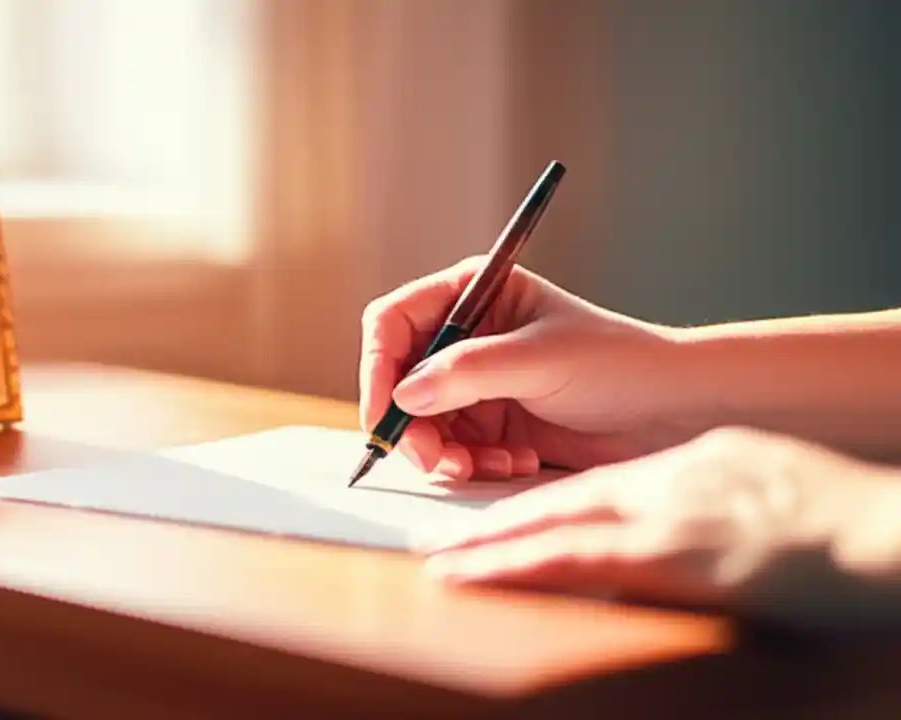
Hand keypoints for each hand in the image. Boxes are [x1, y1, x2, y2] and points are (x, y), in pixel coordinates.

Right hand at [359, 255, 694, 476]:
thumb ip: (467, 373)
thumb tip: (403, 394)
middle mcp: (466, 335)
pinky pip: (452, 448)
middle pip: (399, 380)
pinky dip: (472, 464)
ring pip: (421, 422)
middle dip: (412, 424)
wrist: (674, 412)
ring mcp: (476, 382)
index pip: (393, 323)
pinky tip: (515, 462)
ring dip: (445, 451)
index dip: (379, 367)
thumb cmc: (621, 364)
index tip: (385, 413)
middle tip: (434, 459)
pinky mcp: (491, 422)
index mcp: (473, 294)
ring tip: (486, 465)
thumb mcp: (539, 361)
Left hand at [416, 427, 900, 628]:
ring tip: (439, 559)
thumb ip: (706, 499)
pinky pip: (571, 559)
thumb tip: (671, 522)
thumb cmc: (836, 518)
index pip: (594, 488)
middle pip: (559, 500)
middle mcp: (661, 488)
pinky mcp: (667, 556)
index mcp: (687, 471)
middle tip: (439, 538)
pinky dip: (514, 562)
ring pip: (552, 525)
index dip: (541, 505)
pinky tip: (473, 571)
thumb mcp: (762, 490)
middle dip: (495, 522)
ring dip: (489, 545)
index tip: (500, 519)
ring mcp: (661, 520)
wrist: (877, 532)